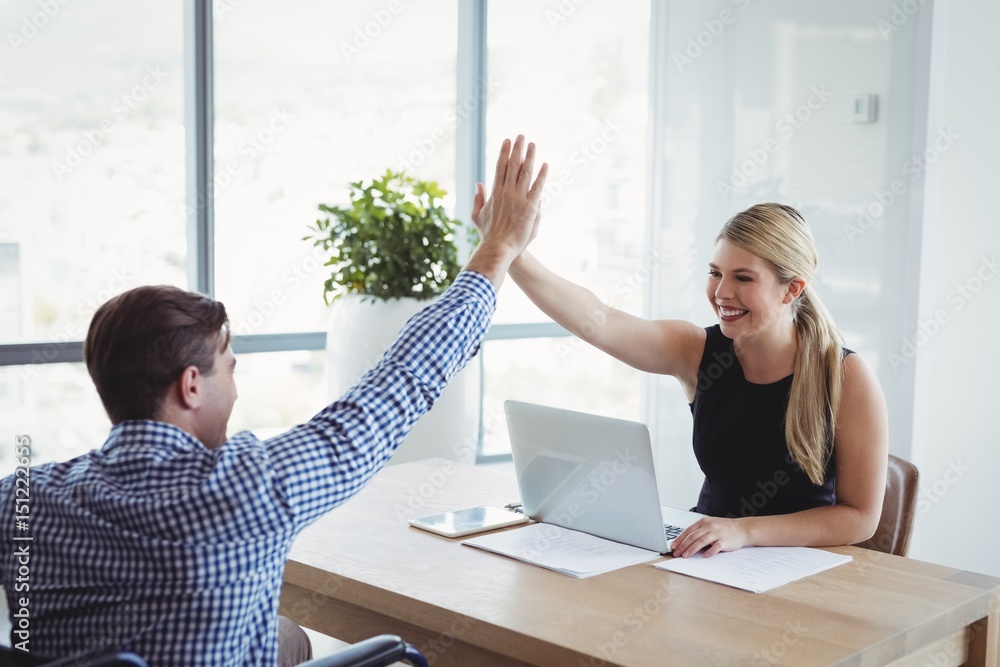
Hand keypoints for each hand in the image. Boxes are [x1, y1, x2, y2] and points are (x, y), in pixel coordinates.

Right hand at [473, 135, 546, 257]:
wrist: (499, 248)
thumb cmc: (488, 234)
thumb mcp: (477, 215)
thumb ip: (478, 199)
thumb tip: (478, 184)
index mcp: (495, 192)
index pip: (500, 167)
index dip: (504, 153)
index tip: (507, 141)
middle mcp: (506, 192)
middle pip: (513, 165)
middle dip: (517, 149)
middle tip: (521, 136)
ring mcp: (518, 198)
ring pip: (525, 173)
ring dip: (530, 157)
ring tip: (533, 144)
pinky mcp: (530, 207)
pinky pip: (537, 188)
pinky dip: (541, 176)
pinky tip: (545, 165)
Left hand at [670, 517, 748, 557]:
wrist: (742, 529)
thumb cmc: (724, 528)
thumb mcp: (710, 525)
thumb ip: (699, 531)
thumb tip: (684, 542)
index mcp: (704, 522)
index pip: (688, 531)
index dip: (679, 539)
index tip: (673, 546)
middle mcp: (709, 526)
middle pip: (693, 537)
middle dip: (683, 546)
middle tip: (677, 553)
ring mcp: (717, 533)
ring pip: (701, 541)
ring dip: (692, 549)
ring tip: (685, 556)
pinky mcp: (724, 541)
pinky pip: (715, 547)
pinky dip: (709, 552)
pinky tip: (704, 556)